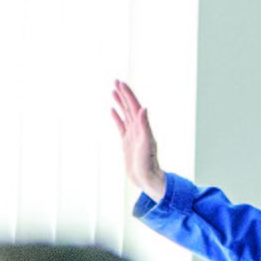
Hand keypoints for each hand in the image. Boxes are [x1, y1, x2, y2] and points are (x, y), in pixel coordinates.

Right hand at [110, 80, 166, 200]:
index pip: (134, 106)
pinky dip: (117, 117)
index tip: (120, 82)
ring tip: (113, 91)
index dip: (128, 94)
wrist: (147, 179)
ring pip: (125, 114)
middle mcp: (138, 129)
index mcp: (143, 127)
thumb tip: (143, 108)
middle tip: (116, 81)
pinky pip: (121, 126)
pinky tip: (113, 111)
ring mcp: (133, 135)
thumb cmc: (148, 164)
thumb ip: (145, 126)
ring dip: (120, 103)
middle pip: (130, 107)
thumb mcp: (146, 144)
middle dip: (123, 94)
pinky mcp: (127, 142)